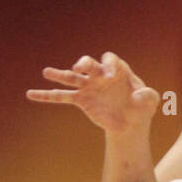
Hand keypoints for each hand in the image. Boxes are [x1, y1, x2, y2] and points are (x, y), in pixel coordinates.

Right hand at [27, 52, 159, 132]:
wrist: (130, 121)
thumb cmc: (141, 106)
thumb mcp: (150, 101)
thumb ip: (148, 96)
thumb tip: (137, 96)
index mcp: (118, 71)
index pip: (111, 61)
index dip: (109, 65)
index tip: (109, 76)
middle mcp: (100, 76)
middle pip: (89, 64)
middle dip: (85, 63)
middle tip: (80, 67)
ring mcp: (89, 87)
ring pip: (72, 78)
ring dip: (60, 74)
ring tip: (46, 71)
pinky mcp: (81, 100)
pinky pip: (62, 97)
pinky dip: (46, 96)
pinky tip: (31, 94)